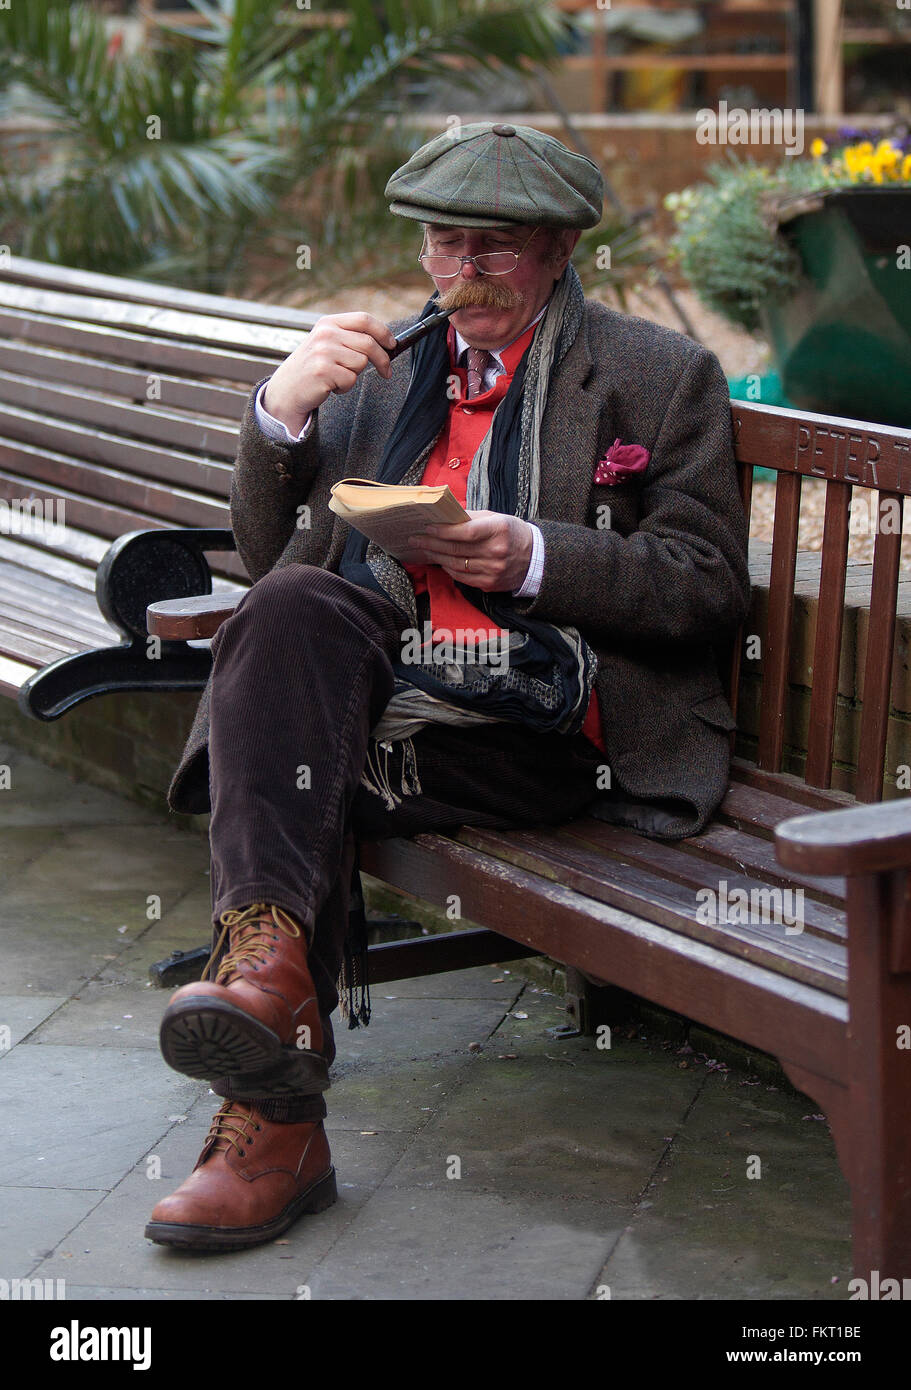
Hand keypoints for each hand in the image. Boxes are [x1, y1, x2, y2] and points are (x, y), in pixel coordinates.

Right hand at [261, 312, 397, 435]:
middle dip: (382, 360)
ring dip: (354, 375)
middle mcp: (325, 334)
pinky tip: (330, 385)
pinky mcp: (323, 371)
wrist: (286, 389)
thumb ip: (349, 338)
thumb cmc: (312, 368)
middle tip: (386, 372)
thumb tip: (386, 343)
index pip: (364, 319)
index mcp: (328, 323)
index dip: (383, 332)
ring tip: (338, 377)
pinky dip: (344, 387)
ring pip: (361, 363)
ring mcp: (323, 352)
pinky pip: (350, 380)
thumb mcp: (326, 344)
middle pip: (368, 343)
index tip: (392, 345)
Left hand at [408, 511, 533, 592]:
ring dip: (436, 556)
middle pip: (456, 550)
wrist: (534, 558)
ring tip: (423, 549)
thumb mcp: (496, 518)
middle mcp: (496, 552)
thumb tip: (444, 516)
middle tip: (415, 538)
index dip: (444, 531)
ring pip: (456, 565)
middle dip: (432, 543)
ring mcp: (493, 571)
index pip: (465, 533)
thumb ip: (471, 518)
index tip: (427, 527)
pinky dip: (448, 568)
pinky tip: (439, 560)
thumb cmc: (511, 533)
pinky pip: (462, 577)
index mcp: (499, 530)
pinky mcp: (489, 584)